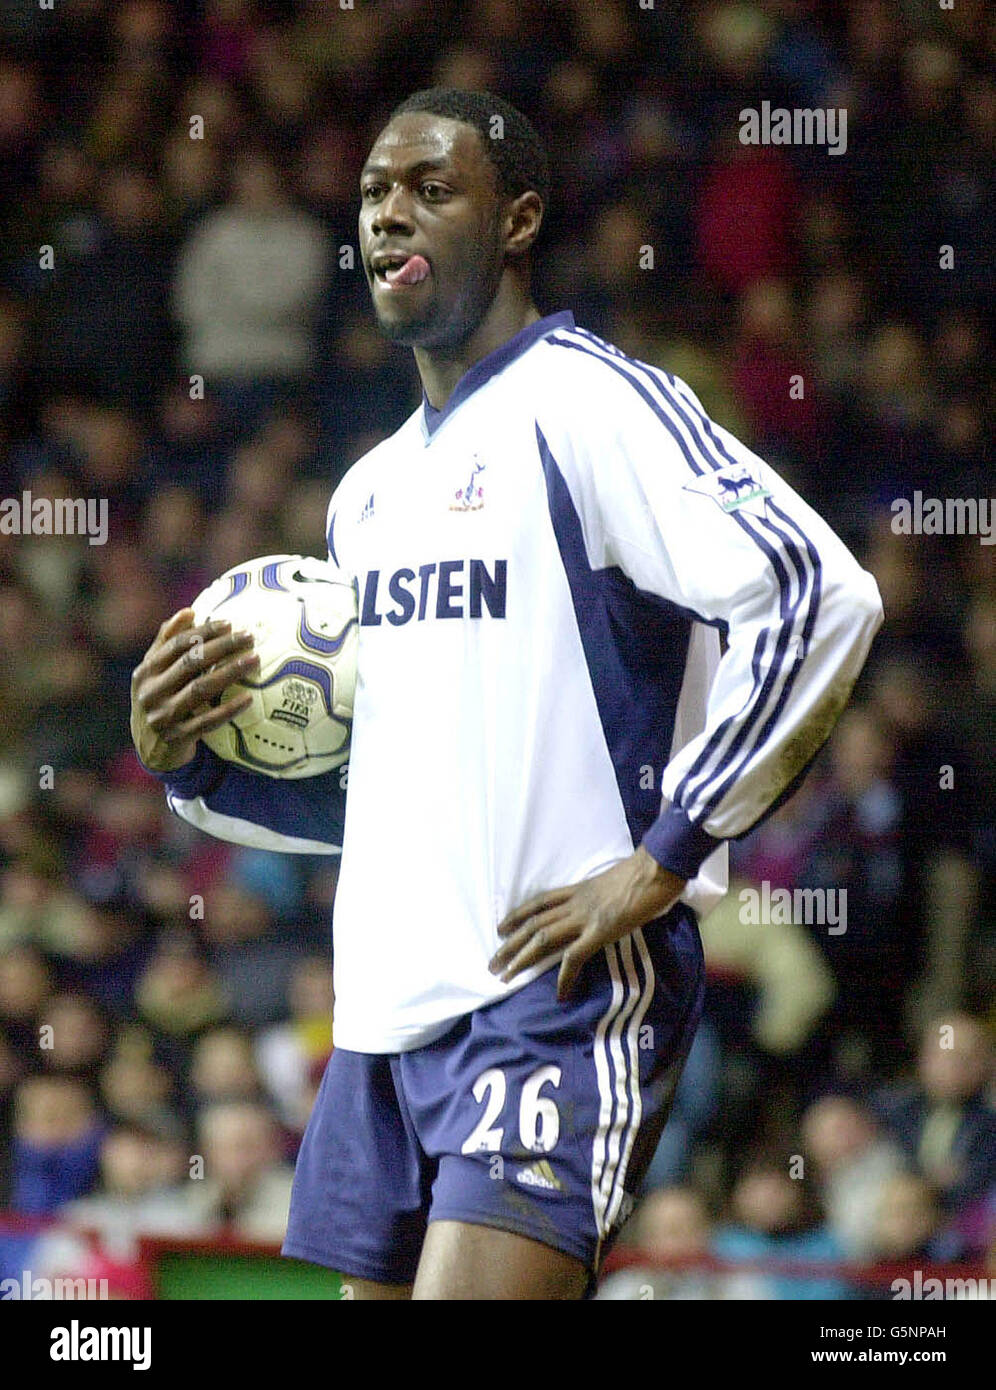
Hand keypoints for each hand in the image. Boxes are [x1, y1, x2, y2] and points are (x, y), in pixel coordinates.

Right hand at [130, 608, 258, 771]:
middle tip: (249, 636)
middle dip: (222, 647)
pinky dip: (229, 709)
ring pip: (201, 689)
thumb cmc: (159, 699)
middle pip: (190, 663)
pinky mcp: (177, 737)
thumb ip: (167, 643)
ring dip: (230, 672)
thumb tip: (188, 611)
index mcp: (146, 671)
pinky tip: (249, 699)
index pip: (176, 644)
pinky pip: (208, 721)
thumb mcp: (155, 673)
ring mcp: (163, 716)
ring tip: (254, 660)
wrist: (150, 747)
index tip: (230, 623)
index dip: (203, 632)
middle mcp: (151, 692)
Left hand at [489, 847, 686, 1000]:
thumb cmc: (645, 872)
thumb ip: (603, 895)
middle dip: (510, 944)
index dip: (517, 915)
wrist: (657, 867)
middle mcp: (576, 903)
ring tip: (506, 977)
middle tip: (492, 964)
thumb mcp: (614, 882)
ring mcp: (586, 917)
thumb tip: (606, 906)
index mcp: (579, 889)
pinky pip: (575, 956)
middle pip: (533, 923)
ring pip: (543, 939)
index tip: (500, 928)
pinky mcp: (601, 931)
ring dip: (522, 959)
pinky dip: (565, 977)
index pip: (539, 902)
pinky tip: (560, 993)